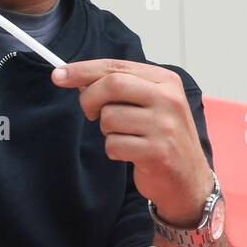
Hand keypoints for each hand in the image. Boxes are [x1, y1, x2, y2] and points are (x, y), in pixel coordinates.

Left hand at [52, 60, 213, 226]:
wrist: (188, 180)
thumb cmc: (162, 137)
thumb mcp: (150, 103)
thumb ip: (121, 87)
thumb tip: (77, 78)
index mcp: (166, 81)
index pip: (116, 66)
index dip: (83, 70)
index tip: (58, 75)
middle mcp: (169, 99)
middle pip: (112, 84)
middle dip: (89, 98)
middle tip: (90, 113)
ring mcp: (165, 126)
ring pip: (109, 117)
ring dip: (107, 130)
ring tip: (125, 136)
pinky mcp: (158, 152)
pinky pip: (114, 144)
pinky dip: (114, 150)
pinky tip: (131, 153)